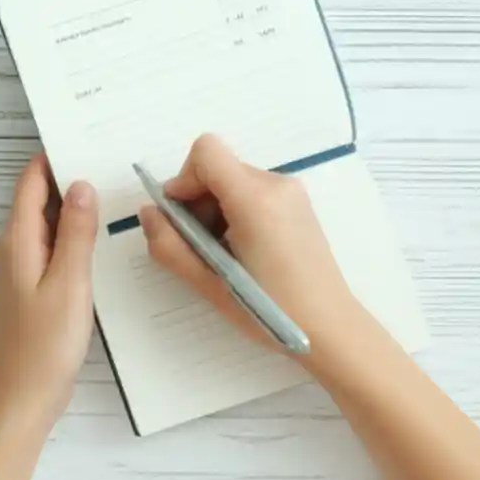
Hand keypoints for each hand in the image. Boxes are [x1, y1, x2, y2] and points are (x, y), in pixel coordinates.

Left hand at [0, 154, 98, 430]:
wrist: (23, 396)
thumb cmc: (46, 344)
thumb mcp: (70, 282)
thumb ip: (75, 232)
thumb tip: (80, 185)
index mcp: (17, 241)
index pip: (30, 183)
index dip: (52, 158)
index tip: (81, 138)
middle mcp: (12, 249)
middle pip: (36, 199)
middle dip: (66, 179)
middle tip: (105, 160)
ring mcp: (18, 269)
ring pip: (43, 224)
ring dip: (70, 209)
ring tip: (107, 194)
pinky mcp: (28, 287)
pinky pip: (47, 247)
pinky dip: (68, 236)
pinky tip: (94, 241)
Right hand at [138, 134, 363, 357]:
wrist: (331, 327)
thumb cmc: (271, 311)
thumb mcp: (209, 285)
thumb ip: (169, 246)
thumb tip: (148, 212)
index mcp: (255, 199)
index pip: (206, 152)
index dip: (183, 180)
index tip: (181, 219)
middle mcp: (276, 184)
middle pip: (218, 169)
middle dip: (197, 202)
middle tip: (200, 248)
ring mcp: (291, 192)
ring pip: (233, 181)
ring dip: (215, 210)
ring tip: (223, 256)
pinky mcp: (298, 204)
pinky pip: (252, 192)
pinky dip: (236, 213)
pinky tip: (243, 252)